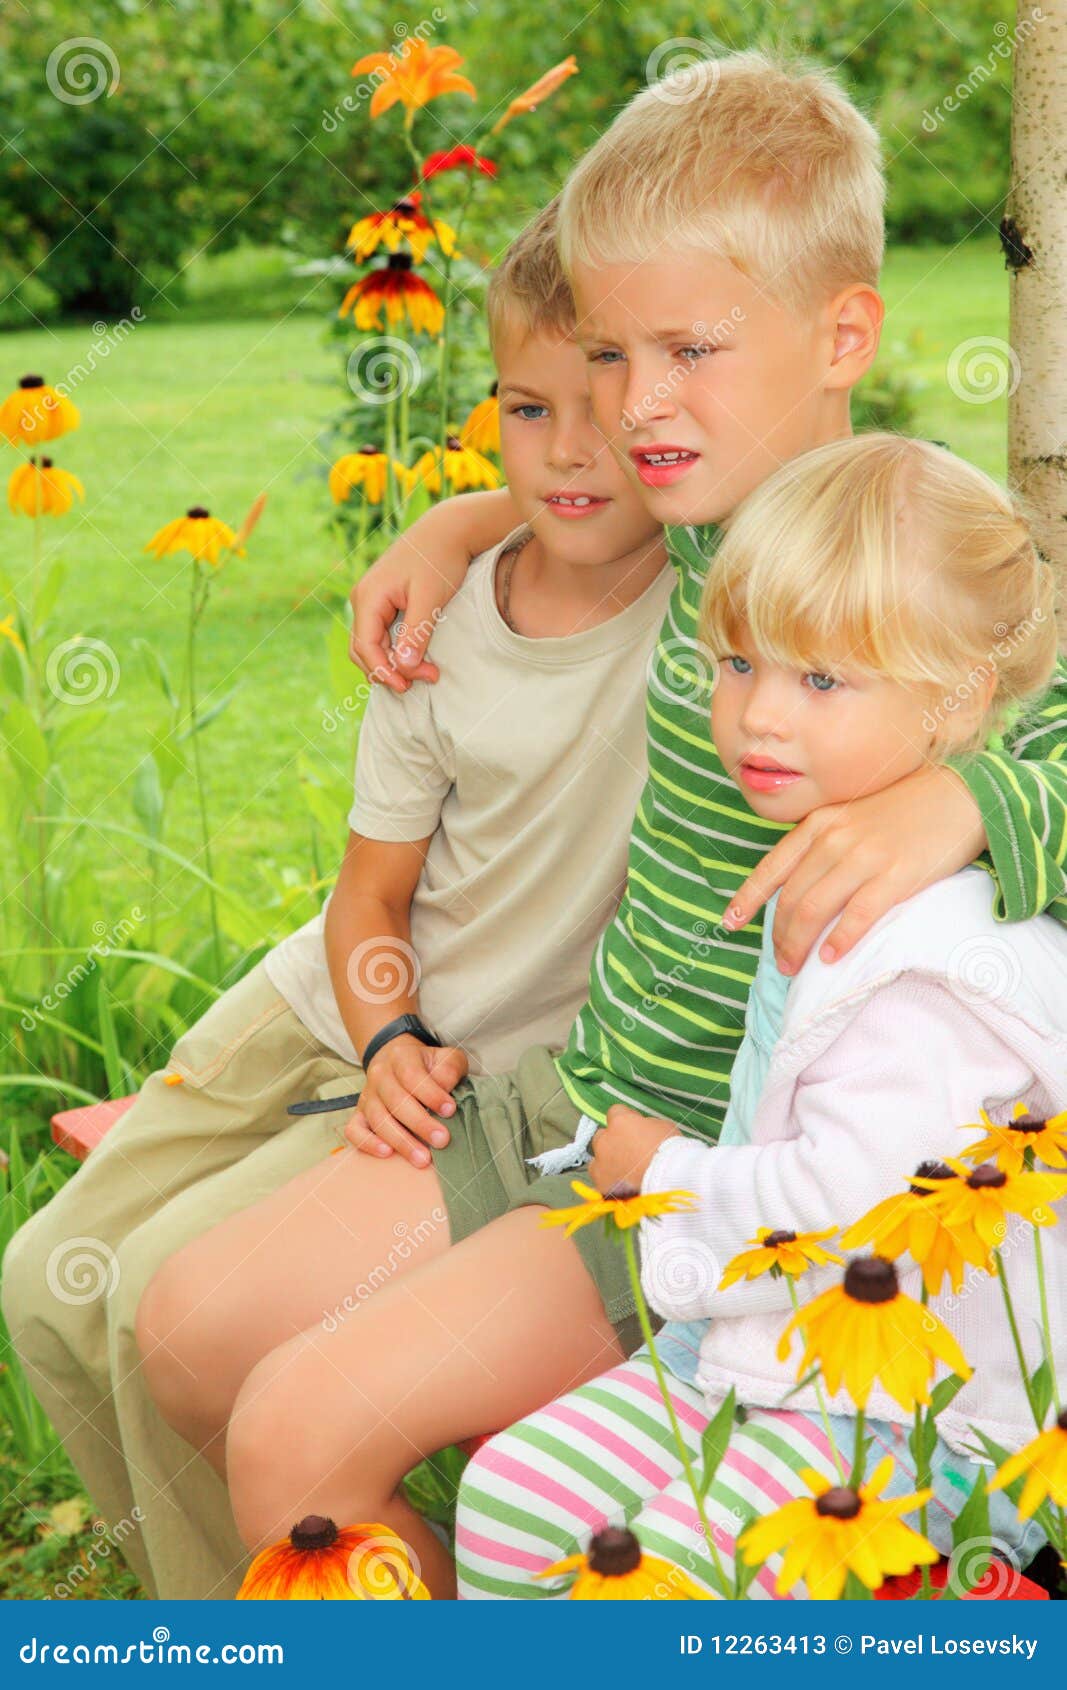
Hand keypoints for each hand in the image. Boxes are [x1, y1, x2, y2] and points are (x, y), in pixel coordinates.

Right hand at [342, 1037, 468, 1165]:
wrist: (396, 1062)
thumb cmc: (427, 1066)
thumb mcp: (445, 1058)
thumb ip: (450, 1069)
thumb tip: (446, 1089)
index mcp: (401, 1057)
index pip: (412, 1075)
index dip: (431, 1094)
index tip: (450, 1110)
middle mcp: (380, 1075)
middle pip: (396, 1100)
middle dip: (420, 1123)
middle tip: (442, 1140)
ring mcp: (367, 1096)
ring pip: (378, 1118)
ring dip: (401, 1140)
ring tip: (422, 1158)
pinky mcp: (359, 1115)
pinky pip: (354, 1130)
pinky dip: (368, 1142)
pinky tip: (387, 1153)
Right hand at [349, 533, 461, 693]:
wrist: (448, 529)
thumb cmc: (440, 558)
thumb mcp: (430, 597)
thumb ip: (416, 632)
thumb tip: (404, 667)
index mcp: (369, 596)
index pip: (365, 646)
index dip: (383, 671)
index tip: (408, 687)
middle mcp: (364, 599)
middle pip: (363, 650)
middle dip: (390, 670)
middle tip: (426, 679)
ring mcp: (372, 600)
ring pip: (373, 645)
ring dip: (394, 663)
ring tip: (427, 672)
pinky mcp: (384, 602)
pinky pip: (382, 635)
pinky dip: (397, 651)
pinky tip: (419, 658)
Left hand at [587, 1103, 682, 1194]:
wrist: (669, 1181)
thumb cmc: (670, 1151)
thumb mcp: (663, 1126)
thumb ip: (645, 1124)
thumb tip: (640, 1128)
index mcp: (620, 1122)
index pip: (615, 1112)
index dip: (626, 1119)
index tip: (635, 1128)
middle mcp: (605, 1140)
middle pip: (603, 1135)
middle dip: (613, 1140)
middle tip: (630, 1151)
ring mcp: (600, 1163)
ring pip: (598, 1158)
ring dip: (608, 1160)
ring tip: (626, 1170)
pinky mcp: (601, 1183)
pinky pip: (600, 1178)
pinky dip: (609, 1179)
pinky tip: (622, 1183)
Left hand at [722, 763, 986, 974]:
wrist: (959, 796)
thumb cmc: (902, 810)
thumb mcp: (850, 815)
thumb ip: (822, 844)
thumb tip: (795, 888)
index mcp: (818, 824)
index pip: (771, 867)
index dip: (746, 898)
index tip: (730, 922)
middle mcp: (835, 839)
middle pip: (791, 897)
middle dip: (778, 935)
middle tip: (778, 962)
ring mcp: (864, 857)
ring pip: (815, 910)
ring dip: (799, 944)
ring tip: (795, 967)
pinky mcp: (896, 876)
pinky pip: (858, 915)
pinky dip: (840, 940)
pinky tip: (830, 958)